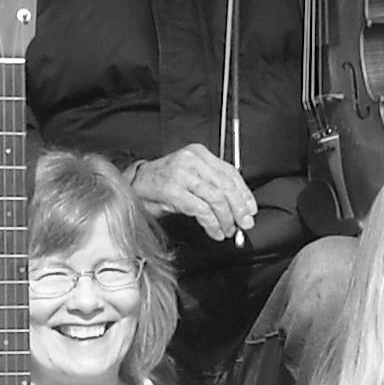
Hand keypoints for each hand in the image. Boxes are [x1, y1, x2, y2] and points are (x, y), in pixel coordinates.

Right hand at [132, 143, 257, 242]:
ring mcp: (181, 174)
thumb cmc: (162, 183)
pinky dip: (212, 224)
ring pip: (216, 198)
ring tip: (228, 230)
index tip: (251, 209)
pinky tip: (215, 231)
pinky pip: (201, 209)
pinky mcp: (172, 190)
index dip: (244, 193)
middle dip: (239, 208)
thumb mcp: (191, 177)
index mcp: (199, 153)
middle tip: (245, 223)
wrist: (132, 185)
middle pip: (226, 185)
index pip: (230, 172)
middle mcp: (191, 160)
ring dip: (226, 219)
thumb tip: (238, 206)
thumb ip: (212, 185)